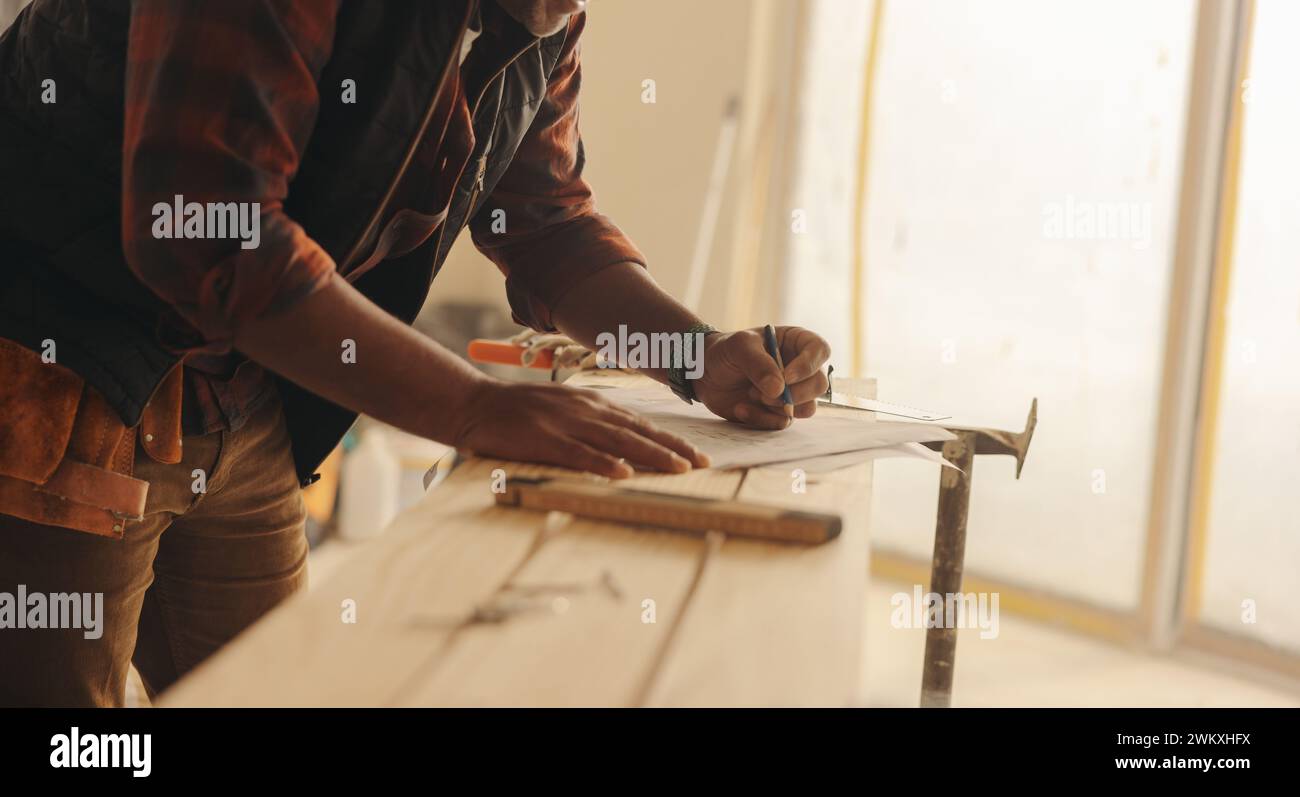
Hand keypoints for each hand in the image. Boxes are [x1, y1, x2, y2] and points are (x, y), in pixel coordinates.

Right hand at [449, 380, 710, 478]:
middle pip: (638, 432)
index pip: (640, 424)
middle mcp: (586, 411)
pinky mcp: (545, 440)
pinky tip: (623, 474)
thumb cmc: (519, 412)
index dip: (670, 440)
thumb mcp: (562, 409)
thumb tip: (622, 444)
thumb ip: (590, 423)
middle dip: (673, 449)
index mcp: (592, 406)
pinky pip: (580, 453)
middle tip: (703, 464)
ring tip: (679, 469)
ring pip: (618, 442)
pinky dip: (603, 464)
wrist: (476, 404)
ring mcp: (566, 425)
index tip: (697, 454)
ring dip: (651, 456)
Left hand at [692, 326, 830, 429]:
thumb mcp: (739, 347)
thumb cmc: (725, 351)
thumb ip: (758, 364)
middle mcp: (800, 368)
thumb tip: (779, 390)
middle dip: (793, 393)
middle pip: (819, 384)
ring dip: (778, 407)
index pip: (820, 350)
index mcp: (796, 343)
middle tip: (762, 392)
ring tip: (750, 396)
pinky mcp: (778, 412)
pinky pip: (783, 422)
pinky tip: (741, 409)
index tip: (786, 376)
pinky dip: (762, 419)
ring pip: (807, 408)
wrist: (705, 374)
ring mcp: (792, 392)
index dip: (808, 365)